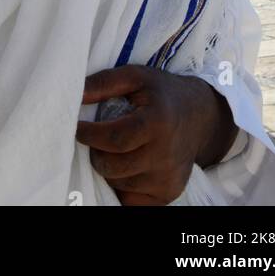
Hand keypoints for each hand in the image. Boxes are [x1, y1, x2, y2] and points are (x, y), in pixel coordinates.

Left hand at [76, 66, 237, 205]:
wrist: (199, 116)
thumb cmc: (161, 94)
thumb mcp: (135, 76)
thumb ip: (104, 83)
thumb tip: (76, 95)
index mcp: (157, 122)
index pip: (114, 138)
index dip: (89, 134)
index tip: (77, 127)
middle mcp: (165, 155)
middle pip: (113, 166)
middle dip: (96, 152)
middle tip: (96, 139)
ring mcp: (168, 179)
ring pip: (119, 183)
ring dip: (108, 168)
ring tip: (114, 149)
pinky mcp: (168, 194)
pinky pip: (131, 199)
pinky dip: (121, 185)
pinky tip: (126, 166)